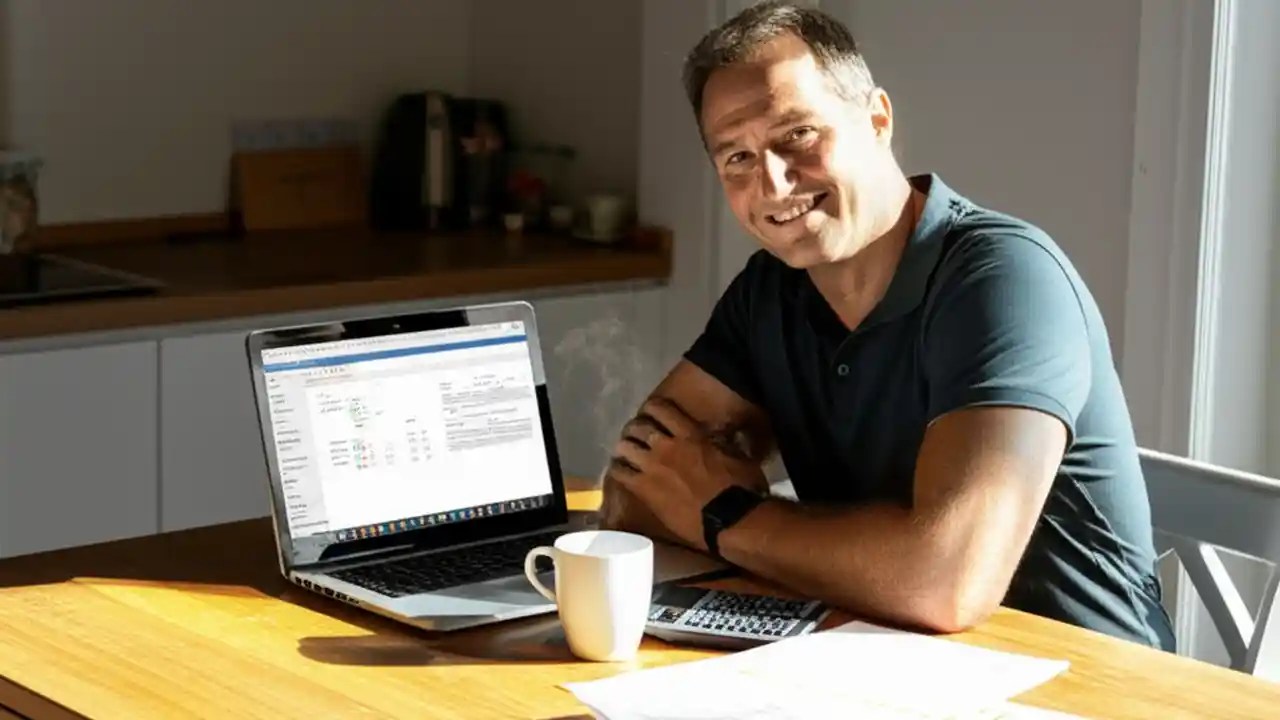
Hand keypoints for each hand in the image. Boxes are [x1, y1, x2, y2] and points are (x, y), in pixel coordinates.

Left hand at [606, 397, 765, 550]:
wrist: (729, 518)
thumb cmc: (740, 487)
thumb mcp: (735, 455)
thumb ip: (718, 443)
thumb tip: (716, 438)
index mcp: (690, 434)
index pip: (661, 409)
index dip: (651, 408)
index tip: (650, 412)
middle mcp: (666, 445)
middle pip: (638, 427)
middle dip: (634, 428)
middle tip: (634, 434)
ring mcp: (652, 467)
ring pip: (625, 447)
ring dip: (624, 447)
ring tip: (624, 452)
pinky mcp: (644, 489)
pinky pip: (620, 473)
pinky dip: (618, 469)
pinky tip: (619, 470)